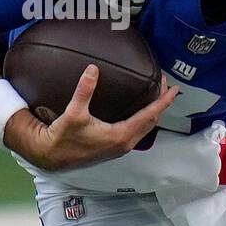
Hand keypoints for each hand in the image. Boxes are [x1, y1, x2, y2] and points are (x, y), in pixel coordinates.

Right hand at [15, 64, 178, 170]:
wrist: (51, 155)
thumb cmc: (63, 137)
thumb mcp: (74, 113)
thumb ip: (84, 91)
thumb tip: (93, 70)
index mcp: (121, 135)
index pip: (150, 115)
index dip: (163, 101)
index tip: (174, 89)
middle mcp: (126, 143)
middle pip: (152, 122)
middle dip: (162, 104)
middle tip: (166, 86)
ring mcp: (121, 146)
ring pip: (146, 128)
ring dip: (154, 112)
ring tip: (158, 96)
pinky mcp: (115, 147)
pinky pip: (138, 131)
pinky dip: (145, 119)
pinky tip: (142, 110)